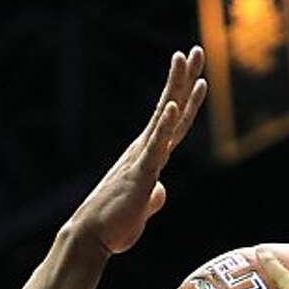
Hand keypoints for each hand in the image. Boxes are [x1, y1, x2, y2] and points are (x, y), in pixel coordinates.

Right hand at [69, 49, 205, 256]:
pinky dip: (164, 126)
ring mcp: (142, 159)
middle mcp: (144, 151)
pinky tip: (171, 106)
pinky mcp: (140, 174)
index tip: (197, 76)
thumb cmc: (113, 226)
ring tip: (185, 59)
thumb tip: (160, 192)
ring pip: (164, 118)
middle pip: (169, 108)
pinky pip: (155, 147)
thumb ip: (153, 197)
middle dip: (183, 79)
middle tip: (196, 50)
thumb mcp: (140, 209)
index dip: (185, 98)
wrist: (91, 238)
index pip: (172, 123)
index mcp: (148, 158)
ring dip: (176, 88)